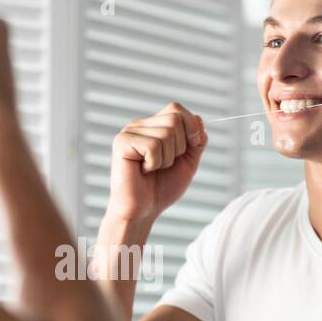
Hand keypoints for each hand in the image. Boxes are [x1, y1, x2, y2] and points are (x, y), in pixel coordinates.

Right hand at [107, 102, 207, 223]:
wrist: (143, 211)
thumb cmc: (161, 189)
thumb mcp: (188, 162)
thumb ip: (196, 141)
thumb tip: (198, 119)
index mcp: (153, 127)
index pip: (176, 108)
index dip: (190, 127)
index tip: (190, 146)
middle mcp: (140, 125)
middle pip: (174, 118)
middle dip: (180, 147)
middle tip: (164, 164)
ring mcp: (129, 132)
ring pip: (167, 133)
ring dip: (167, 158)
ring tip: (152, 169)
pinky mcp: (122, 143)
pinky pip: (154, 145)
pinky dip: (155, 163)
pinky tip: (143, 171)